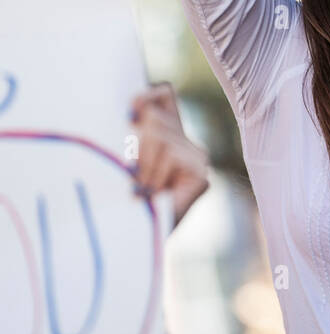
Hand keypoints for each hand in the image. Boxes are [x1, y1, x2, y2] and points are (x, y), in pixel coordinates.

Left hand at [129, 83, 208, 227]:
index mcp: (169, 135)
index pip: (163, 92)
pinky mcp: (201, 172)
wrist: (143, 241)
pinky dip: (154, 174)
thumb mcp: (124, 160)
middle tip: (131, 175)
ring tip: (141, 189)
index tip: (128, 117)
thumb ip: (130, 135)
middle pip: (156, 118)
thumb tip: (128, 113)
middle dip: (136, 146)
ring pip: (161, 136)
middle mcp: (188, 142)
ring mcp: (198, 157)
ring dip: (142, 166)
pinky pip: (171, 154)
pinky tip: (153, 194)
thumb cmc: (128, 201)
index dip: (145, 96)